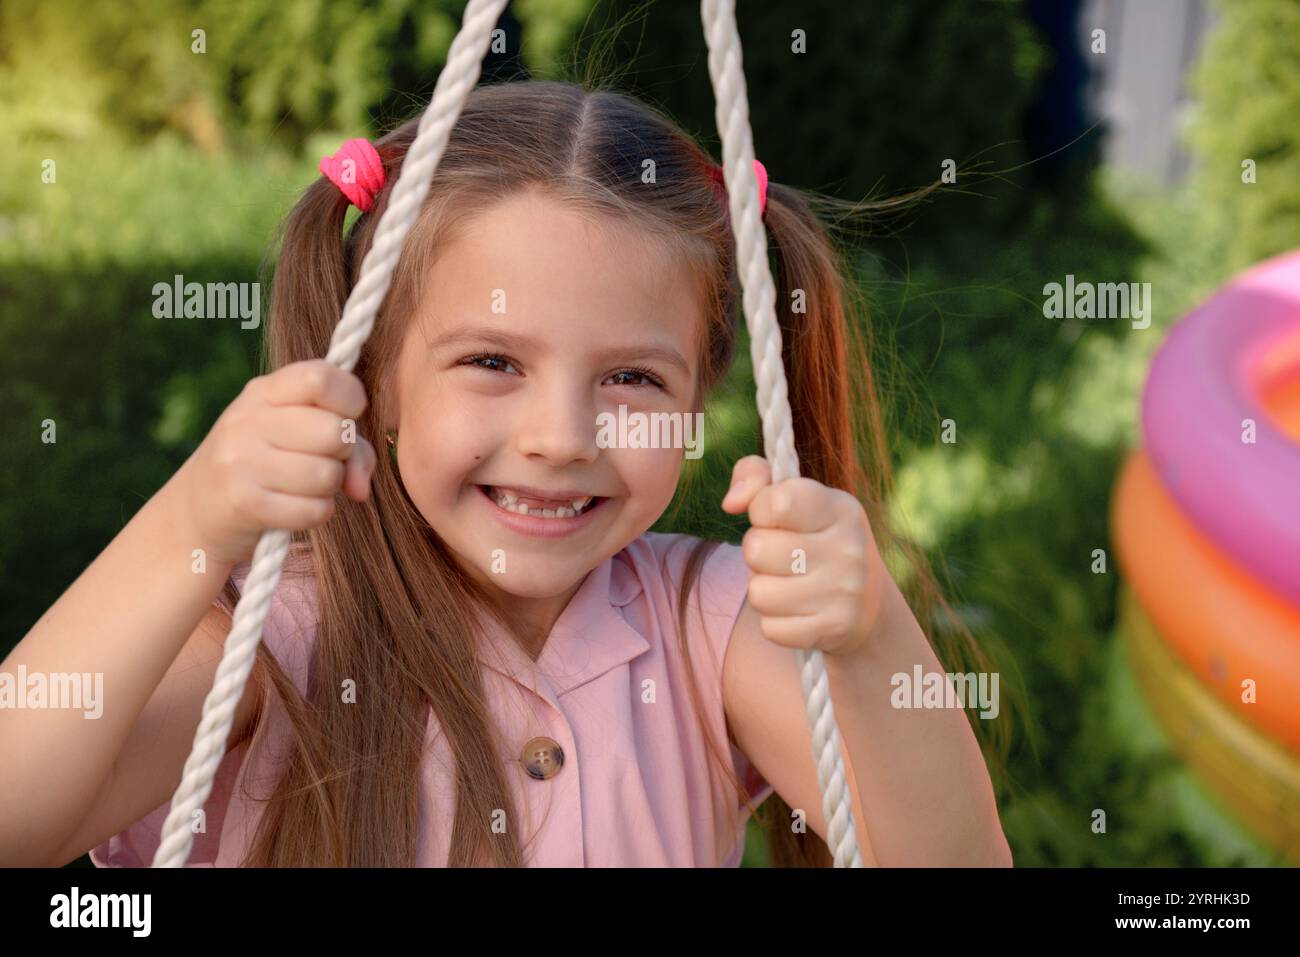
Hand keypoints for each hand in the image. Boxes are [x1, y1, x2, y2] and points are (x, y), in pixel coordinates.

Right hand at [177, 359, 377, 565]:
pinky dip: (316, 514)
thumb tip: (361, 488)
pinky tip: (295, 508)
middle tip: (322, 459)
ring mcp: (240, 460)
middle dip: (342, 453)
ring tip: (305, 486)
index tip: (344, 416)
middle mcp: (247, 419)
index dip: (349, 399)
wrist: (197, 510)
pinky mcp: (243, 502)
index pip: (320, 377)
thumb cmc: (266, 464)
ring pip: (327, 475)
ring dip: (328, 488)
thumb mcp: (299, 437)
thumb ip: (351, 447)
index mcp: (264, 391)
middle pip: (334, 431)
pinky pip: (313, 510)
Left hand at [720, 454, 886, 655]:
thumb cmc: (815, 538)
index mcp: (840, 508)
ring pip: (758, 593)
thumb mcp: (796, 498)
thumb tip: (730, 503)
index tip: (774, 518)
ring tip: (788, 583)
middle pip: (756, 549)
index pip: (773, 503)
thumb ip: (755, 477)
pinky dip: (775, 622)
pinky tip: (798, 611)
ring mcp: (844, 592)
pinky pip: (770, 629)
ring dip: (763, 589)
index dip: (759, 511)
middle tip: (781, 555)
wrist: (866, 605)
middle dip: (757, 553)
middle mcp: (848, 548)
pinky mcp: (833, 629)